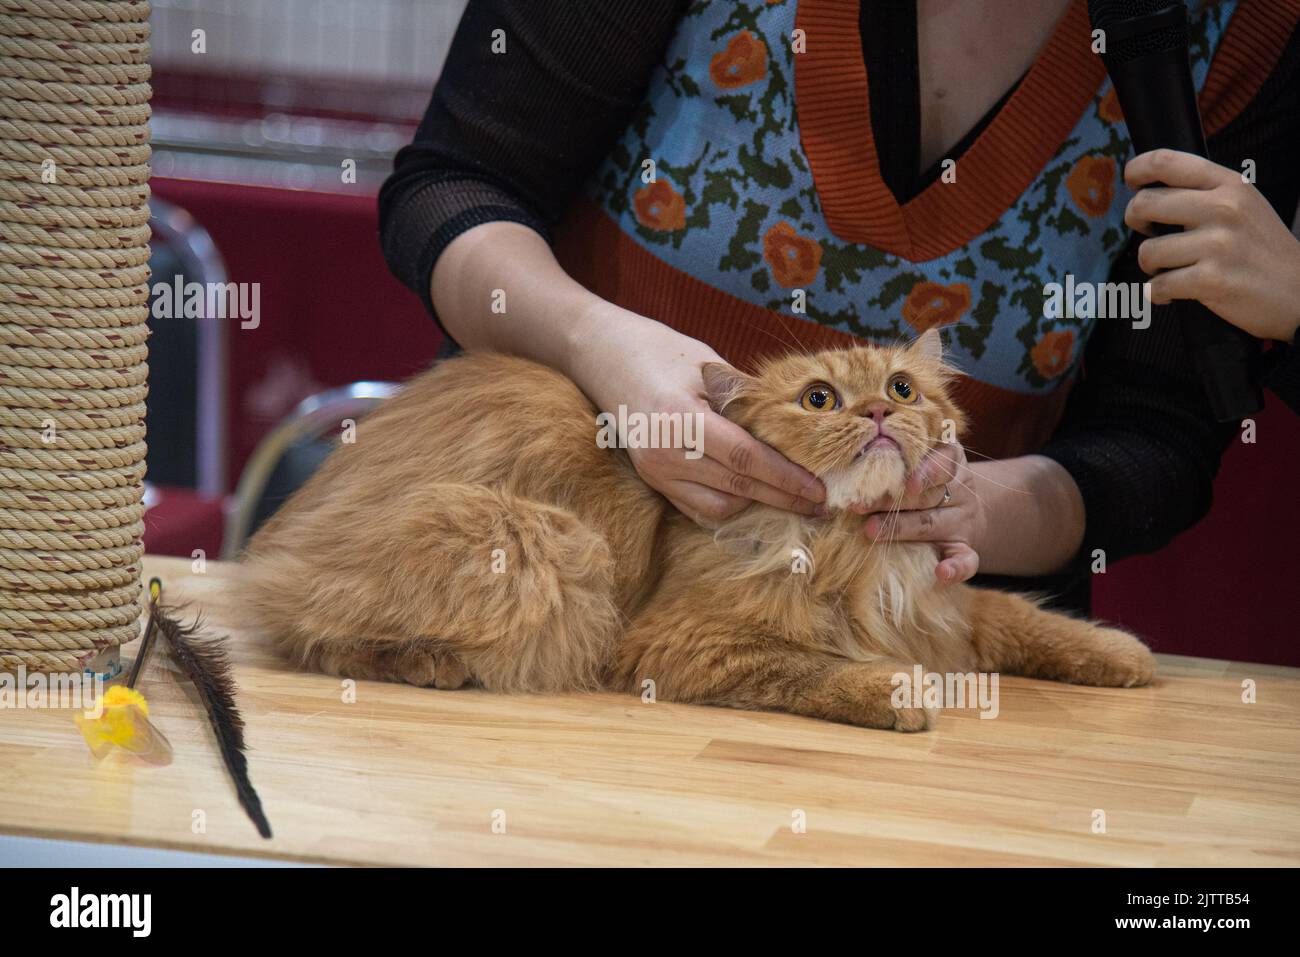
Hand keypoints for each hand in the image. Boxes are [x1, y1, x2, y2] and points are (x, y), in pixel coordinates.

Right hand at [570, 308, 824, 524]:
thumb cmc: (661, 351)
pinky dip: (730, 505)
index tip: (818, 489)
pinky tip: (755, 496)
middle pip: (737, 488)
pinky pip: (698, 507)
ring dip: (757, 505)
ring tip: (791, 497)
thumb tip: (797, 426)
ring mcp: (655, 472)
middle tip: (820, 505)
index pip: (744, 459)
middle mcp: (664, 453)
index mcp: (680, 419)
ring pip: (718, 507)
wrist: (603, 357)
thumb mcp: (707, 365)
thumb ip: (746, 399)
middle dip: (783, 499)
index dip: (785, 478)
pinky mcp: (652, 480)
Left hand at [851, 442, 984, 582]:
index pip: (942, 460)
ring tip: (869, 531)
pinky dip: (956, 568)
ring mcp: (962, 520)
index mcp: (950, 459)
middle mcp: (960, 489)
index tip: (906, 481)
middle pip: (928, 495)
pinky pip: (967, 559)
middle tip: (857, 505)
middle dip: (891, 500)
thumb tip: (844, 456)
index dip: (925, 470)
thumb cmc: (923, 477)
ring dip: (901, 528)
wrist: (962, 508)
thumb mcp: (916, 458)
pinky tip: (941, 573)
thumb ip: (891, 453)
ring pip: (934, 524)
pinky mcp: (964, 547)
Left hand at [1125, 148, 1299, 343]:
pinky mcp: (1212, 280)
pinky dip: (1158, 294)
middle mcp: (1224, 208)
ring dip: (1151, 266)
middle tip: (1151, 234)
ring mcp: (1218, 244)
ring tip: (1171, 269)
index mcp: (1229, 184)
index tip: (1132, 185)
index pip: (1164, 161)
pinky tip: (1172, 293)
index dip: (1136, 171)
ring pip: (1147, 250)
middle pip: (1143, 204)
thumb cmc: (1260, 249)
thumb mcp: (1243, 204)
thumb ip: (1203, 192)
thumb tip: (1147, 188)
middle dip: (1136, 223)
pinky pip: (1158, 286)